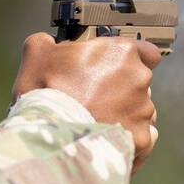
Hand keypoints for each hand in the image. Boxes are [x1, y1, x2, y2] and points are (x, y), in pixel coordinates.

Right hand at [12, 33, 162, 174]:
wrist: (50, 138)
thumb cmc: (45, 93)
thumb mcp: (36, 55)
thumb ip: (46, 42)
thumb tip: (46, 43)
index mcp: (121, 53)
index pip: (147, 52)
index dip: (133, 61)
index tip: (118, 69)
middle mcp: (139, 79)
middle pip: (139, 85)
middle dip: (122, 91)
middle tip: (94, 100)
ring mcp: (143, 111)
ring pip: (141, 112)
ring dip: (125, 116)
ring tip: (97, 124)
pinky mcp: (141, 139)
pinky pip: (142, 139)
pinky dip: (128, 141)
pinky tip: (107, 141)